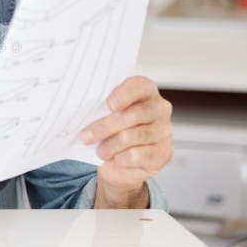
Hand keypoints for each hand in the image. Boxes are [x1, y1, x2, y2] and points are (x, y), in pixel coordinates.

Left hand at [80, 76, 172, 207]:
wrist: (118, 161)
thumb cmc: (109, 131)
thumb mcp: (102, 115)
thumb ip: (99, 108)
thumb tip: (82, 111)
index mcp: (145, 92)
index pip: (140, 86)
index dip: (125, 93)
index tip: (109, 104)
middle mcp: (159, 109)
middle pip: (134, 114)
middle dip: (105, 126)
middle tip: (85, 136)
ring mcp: (164, 131)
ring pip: (132, 136)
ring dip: (110, 145)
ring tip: (99, 151)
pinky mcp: (163, 153)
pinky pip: (138, 155)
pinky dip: (121, 158)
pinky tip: (115, 158)